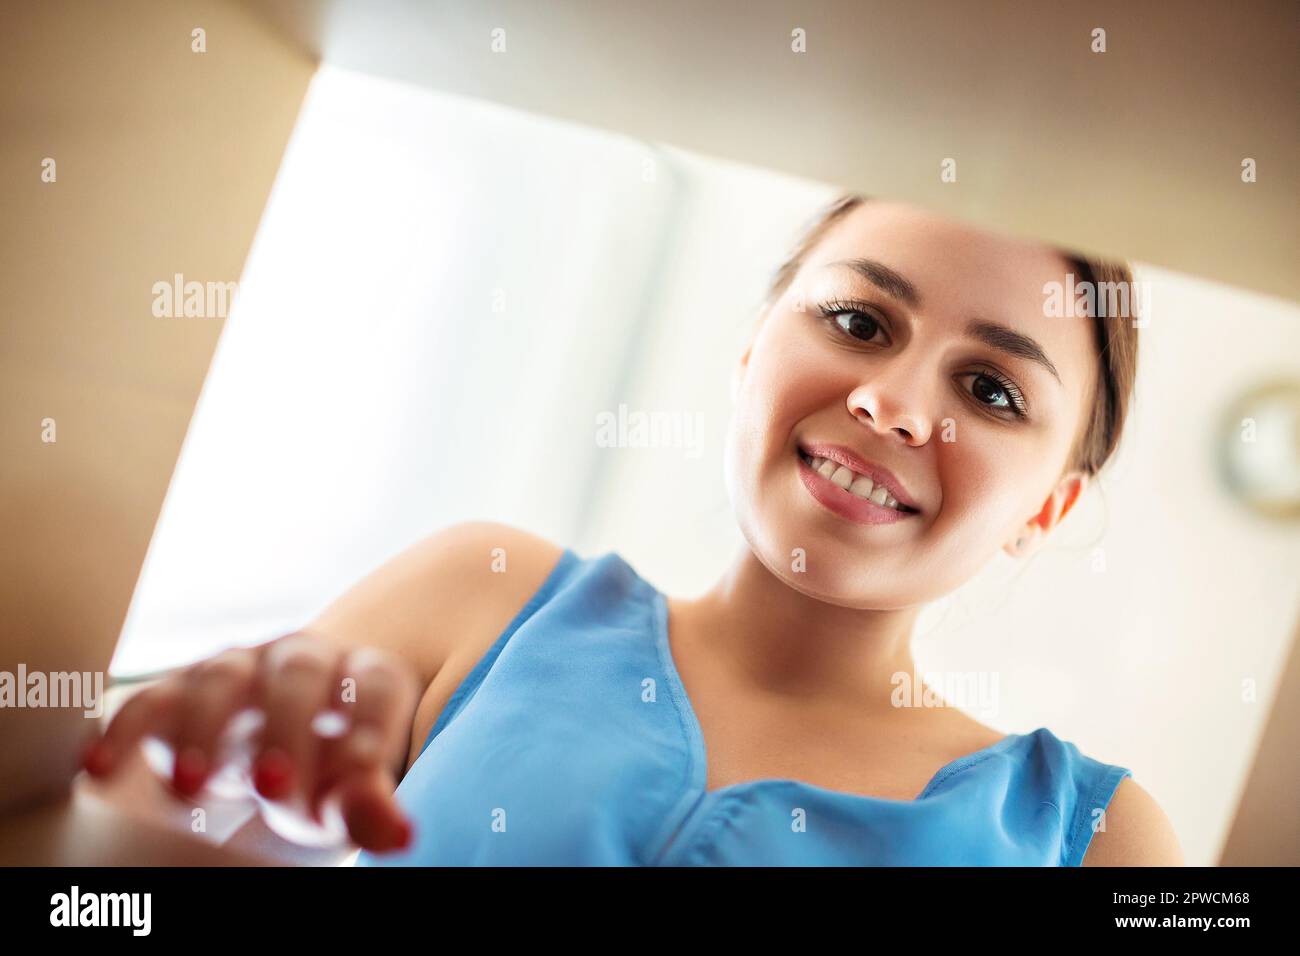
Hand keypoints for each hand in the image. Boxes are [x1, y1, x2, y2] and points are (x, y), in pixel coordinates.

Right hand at [82, 632, 420, 852]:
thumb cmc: (329, 772)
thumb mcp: (351, 794)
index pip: (378, 683)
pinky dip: (123, 731)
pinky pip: (149, 698)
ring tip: (190, 791)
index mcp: (364, 675)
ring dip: (203, 730)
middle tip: (274, 788)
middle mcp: (304, 658)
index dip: (372, 720)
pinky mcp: (179, 688)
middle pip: (299, 673)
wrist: (278, 747)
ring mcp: (239, 667)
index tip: (363, 764)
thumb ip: (367, 805)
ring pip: (220, 676)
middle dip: (285, 727)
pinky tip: (99, 770)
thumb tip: (398, 833)